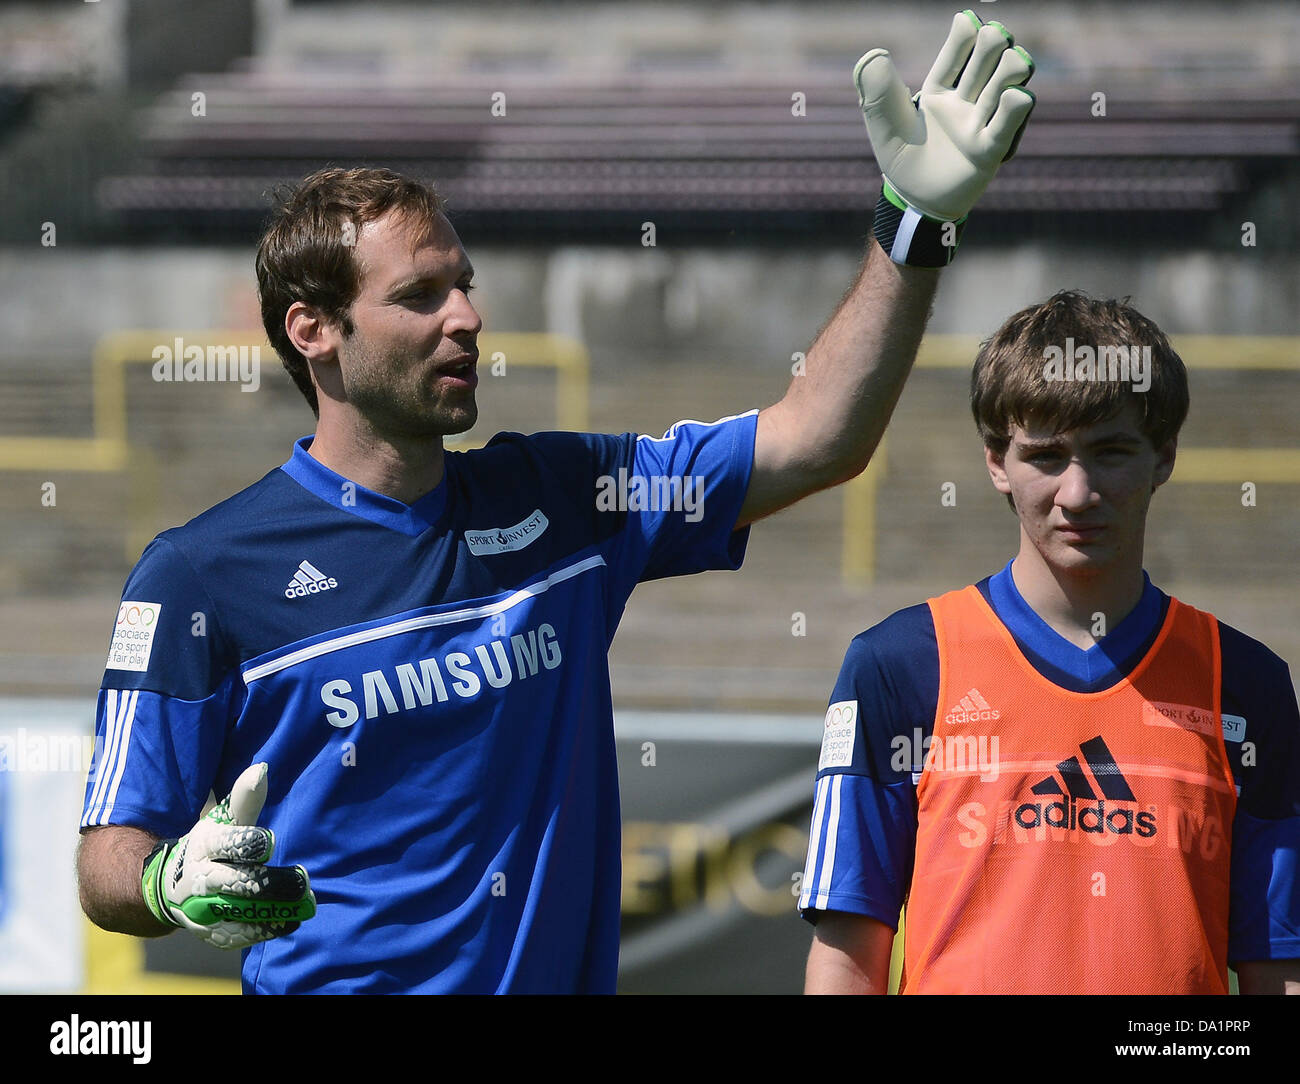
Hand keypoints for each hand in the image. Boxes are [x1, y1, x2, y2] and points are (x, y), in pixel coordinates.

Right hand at [141, 763, 315, 948]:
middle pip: (239, 882)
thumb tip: (262, 769)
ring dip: (275, 909)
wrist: (171, 888)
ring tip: (305, 903)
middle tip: (301, 880)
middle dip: (271, 883)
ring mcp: (205, 910)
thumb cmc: (210, 847)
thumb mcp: (221, 821)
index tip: (269, 842)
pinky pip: (241, 934)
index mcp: (206, 847)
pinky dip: (266, 929)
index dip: (251, 843)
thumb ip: (244, 800)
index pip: (230, 845)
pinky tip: (290, 921)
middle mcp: (203, 880)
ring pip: (242, 911)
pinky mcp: (214, 932)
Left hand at [855, 9, 1035, 223]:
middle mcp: (966, 100)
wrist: (913, 201)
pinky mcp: (989, 152)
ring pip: (1004, 86)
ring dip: (1011, 70)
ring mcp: (980, 123)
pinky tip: (1018, 96)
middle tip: (993, 37)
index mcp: (939, 89)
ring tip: (1014, 60)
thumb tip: (874, 54)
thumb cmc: (901, 158)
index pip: (956, 52)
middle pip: (987, 60)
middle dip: (992, 44)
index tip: (966, 23)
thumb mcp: (884, 123)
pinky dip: (1014, 110)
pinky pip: (1005, 127)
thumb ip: (878, 90)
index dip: (964, 34)